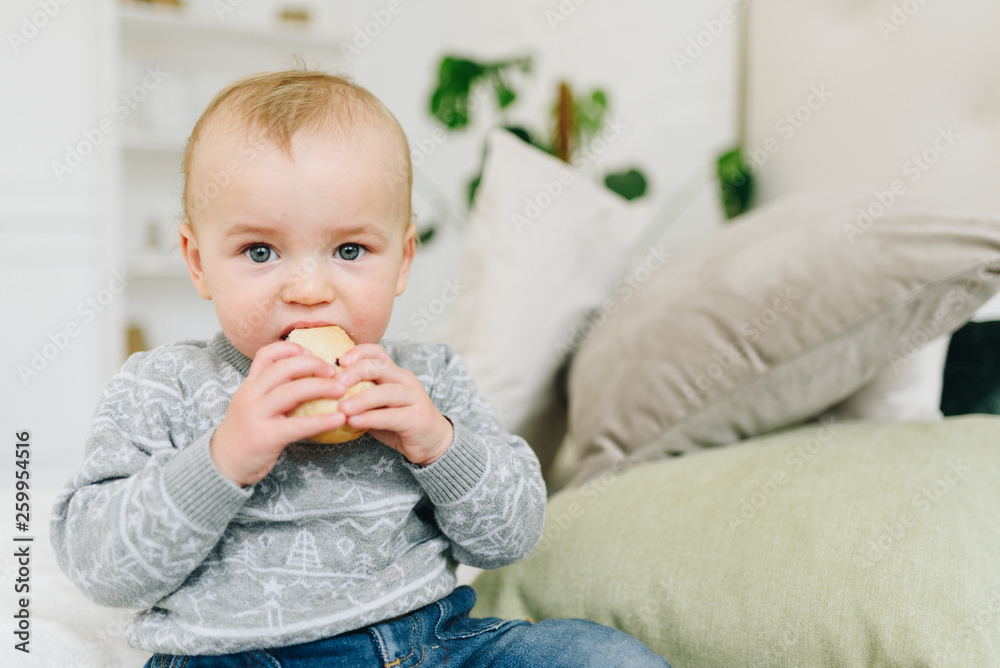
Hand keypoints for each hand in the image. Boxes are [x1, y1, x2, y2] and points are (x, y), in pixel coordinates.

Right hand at [210, 340, 344, 485]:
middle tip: (335, 372)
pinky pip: (299, 425)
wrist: (223, 463)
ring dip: (322, 387)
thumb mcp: (252, 404)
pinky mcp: (266, 436)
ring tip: (342, 390)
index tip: (312, 352)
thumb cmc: (246, 432)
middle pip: (285, 368)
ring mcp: (257, 414)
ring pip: (292, 391)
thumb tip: (310, 377)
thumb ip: (273, 390)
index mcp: (250, 384)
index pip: (267, 354)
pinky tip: (338, 419)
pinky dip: (322, 420)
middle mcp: (251, 394)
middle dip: (314, 365)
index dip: (291, 349)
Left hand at [328, 343, 453, 466]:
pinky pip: (391, 416)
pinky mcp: (417, 419)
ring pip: (387, 392)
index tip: (338, 361)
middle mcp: (406, 380)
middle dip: (355, 373)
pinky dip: (371, 418)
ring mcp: (414, 398)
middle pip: (380, 367)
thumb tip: (325, 394)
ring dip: (362, 398)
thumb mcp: (377, 406)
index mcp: (395, 373)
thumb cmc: (399, 423)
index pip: (377, 352)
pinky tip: (354, 422)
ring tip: (342, 408)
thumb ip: (359, 397)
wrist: (433, 443)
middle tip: (335, 384)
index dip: (358, 352)